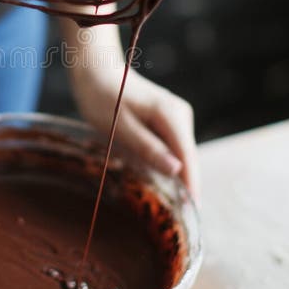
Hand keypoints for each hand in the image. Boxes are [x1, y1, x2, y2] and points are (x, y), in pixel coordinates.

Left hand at [69, 56, 198, 198]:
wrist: (97, 71)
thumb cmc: (102, 97)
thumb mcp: (120, 126)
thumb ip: (148, 147)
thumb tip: (176, 170)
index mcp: (171, 115)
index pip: (188, 157)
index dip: (191, 185)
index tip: (192, 212)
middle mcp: (180, 115)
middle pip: (187, 158)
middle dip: (184, 185)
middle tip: (176, 217)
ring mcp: (177, 117)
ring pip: (180, 155)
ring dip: (174, 176)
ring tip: (167, 203)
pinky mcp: (169, 120)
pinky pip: (172, 148)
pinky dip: (166, 164)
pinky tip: (157, 179)